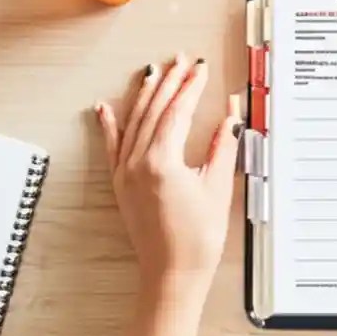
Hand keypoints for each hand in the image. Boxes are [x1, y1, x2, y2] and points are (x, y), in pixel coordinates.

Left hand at [94, 54, 239, 335]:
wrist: (173, 274)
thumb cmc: (197, 239)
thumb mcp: (218, 187)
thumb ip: (223, 145)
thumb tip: (230, 114)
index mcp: (161, 161)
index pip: (177, 111)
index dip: (190, 87)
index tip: (200, 69)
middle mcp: (136, 163)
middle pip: (153, 110)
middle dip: (168, 82)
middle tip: (180, 61)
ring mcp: (125, 173)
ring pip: (133, 122)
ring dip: (144, 94)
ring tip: (154, 71)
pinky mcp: (121, 184)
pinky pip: (112, 146)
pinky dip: (110, 124)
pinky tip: (106, 107)